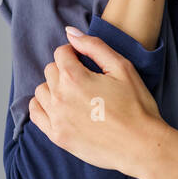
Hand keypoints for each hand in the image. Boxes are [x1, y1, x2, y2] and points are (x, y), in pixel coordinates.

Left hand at [29, 26, 166, 178]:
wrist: (141, 145)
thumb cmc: (136, 106)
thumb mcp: (122, 67)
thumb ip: (94, 46)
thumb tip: (70, 32)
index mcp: (74, 77)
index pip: (61, 53)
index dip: (74, 53)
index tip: (85, 62)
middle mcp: (60, 97)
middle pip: (50, 70)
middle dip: (65, 69)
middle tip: (85, 80)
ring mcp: (56, 118)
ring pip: (41, 91)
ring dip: (53, 87)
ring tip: (74, 94)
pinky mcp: (57, 136)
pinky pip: (36, 114)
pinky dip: (43, 106)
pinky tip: (58, 107)